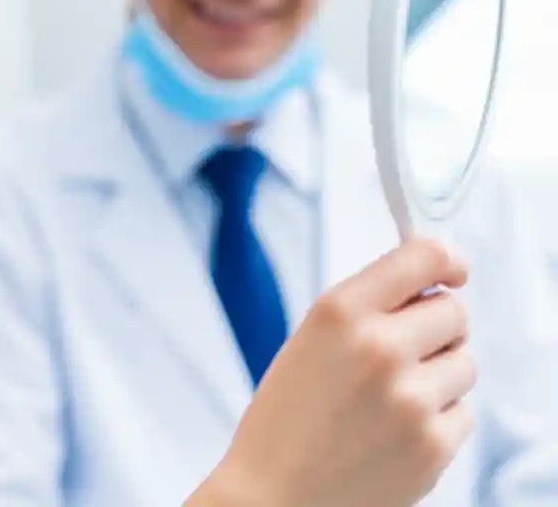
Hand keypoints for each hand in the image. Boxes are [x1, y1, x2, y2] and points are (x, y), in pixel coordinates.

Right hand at [191, 238, 474, 506]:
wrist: (274, 497)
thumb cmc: (285, 420)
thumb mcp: (308, 341)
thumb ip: (366, 308)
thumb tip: (432, 282)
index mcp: (339, 312)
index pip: (423, 256)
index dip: (446, 260)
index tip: (450, 271)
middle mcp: (379, 347)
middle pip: (454, 312)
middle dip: (436, 328)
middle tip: (405, 352)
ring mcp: (411, 398)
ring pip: (465, 363)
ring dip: (439, 376)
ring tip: (390, 400)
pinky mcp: (433, 444)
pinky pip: (463, 412)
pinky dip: (438, 420)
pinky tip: (395, 432)